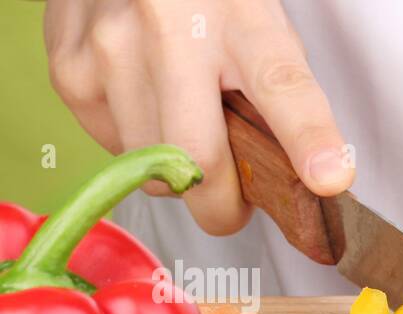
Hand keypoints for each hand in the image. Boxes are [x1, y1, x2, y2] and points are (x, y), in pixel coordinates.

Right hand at [44, 0, 352, 234]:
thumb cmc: (210, 4)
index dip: (309, 139)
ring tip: (184, 124)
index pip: (282, 87)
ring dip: (175, 172)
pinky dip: (136, 148)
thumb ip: (286, 103)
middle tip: (234, 194)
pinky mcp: (70, 72)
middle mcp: (169, 32)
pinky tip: (146, 105)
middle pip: (197, 162)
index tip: (330, 178)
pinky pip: (113, 151)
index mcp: (242, 23)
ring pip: (150, 170)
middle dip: (221, 203)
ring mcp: (110, 51)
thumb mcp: (263, 34)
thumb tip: (315, 179)